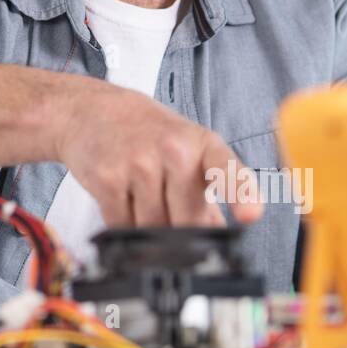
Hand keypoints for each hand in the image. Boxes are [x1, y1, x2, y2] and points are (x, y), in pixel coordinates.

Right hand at [55, 82, 263, 228]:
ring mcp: (138, 163)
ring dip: (147, 229)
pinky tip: (122, 201)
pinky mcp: (107, 178)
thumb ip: (209, 194)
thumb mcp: (188, 151)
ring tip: (141, 197)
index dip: (241, 194)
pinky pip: (122, 227)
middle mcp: (174, 150)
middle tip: (168, 207)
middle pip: (187, 223)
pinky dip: (123, 227)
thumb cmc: (149, 134)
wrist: (95, 110)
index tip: (251, 215)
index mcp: (204, 145)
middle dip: (180, 230)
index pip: (227, 171)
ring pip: (152, 229)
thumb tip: (220, 237)